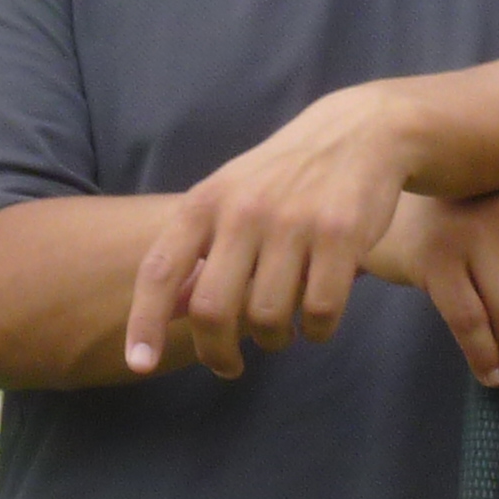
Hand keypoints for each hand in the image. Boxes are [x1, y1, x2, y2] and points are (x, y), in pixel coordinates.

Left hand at [123, 85, 419, 377]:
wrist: (359, 133)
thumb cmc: (283, 177)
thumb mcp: (229, 200)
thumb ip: (197, 252)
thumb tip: (170, 311)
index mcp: (204, 203)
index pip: (160, 270)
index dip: (145, 322)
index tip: (139, 365)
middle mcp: (242, 211)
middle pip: (213, 309)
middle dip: (217, 353)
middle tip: (228, 366)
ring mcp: (293, 223)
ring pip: (268, 318)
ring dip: (273, 340)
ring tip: (280, 331)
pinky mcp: (341, 235)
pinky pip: (320, 312)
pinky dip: (317, 331)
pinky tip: (317, 321)